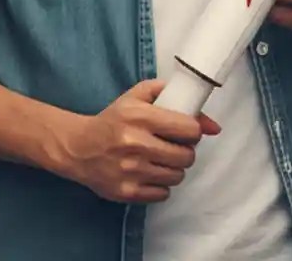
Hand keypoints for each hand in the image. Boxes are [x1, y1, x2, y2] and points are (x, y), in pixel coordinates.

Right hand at [49, 79, 219, 203]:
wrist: (77, 147)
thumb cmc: (112, 120)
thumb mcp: (136, 97)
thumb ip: (173, 98)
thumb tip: (214, 126)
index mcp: (139, 117)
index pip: (190, 130)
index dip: (191, 131)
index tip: (182, 131)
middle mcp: (135, 144)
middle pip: (187, 156)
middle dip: (183, 152)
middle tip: (170, 147)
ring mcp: (131, 171)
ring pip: (177, 176)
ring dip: (172, 169)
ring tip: (157, 161)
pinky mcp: (127, 192)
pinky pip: (163, 194)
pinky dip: (159, 185)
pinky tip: (146, 174)